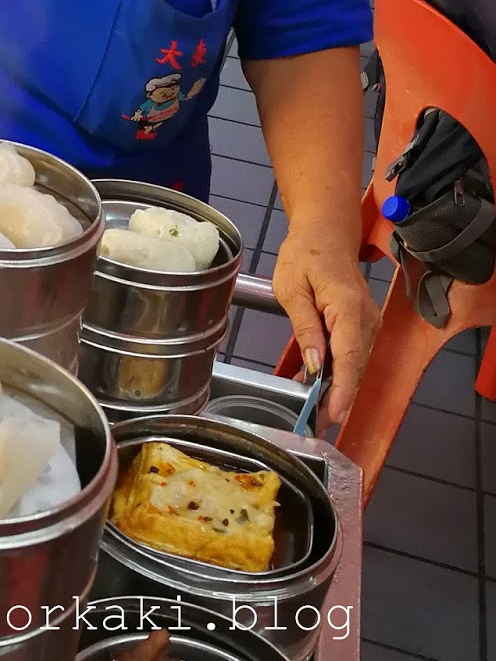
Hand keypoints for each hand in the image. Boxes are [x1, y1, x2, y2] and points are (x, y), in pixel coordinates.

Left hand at [271, 227, 379, 425]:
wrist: (326, 234)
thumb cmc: (304, 255)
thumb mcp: (292, 288)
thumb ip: (304, 326)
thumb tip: (314, 363)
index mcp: (347, 306)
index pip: (349, 356)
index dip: (342, 389)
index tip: (332, 415)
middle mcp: (366, 317)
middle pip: (356, 366)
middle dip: (338, 398)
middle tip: (314, 426)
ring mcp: (369, 322)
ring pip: (357, 365)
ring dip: (338, 390)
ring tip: (315, 415)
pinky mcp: (364, 326)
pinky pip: (354, 355)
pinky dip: (340, 374)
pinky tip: (321, 390)